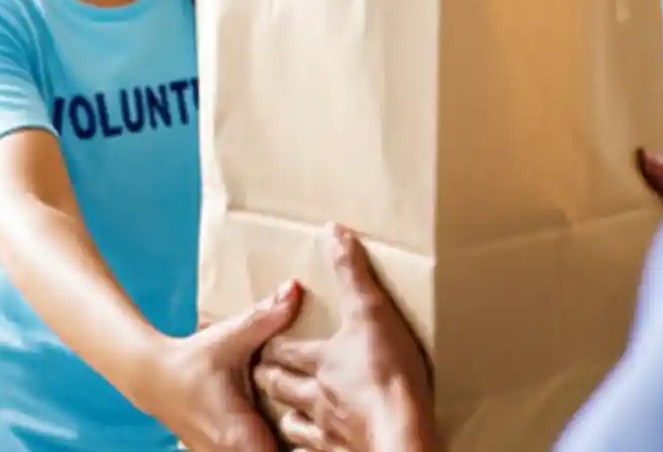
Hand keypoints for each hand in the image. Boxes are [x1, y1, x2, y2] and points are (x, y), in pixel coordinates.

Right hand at [152, 281, 302, 451]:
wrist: (152, 377)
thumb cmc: (192, 360)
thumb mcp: (231, 338)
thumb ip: (266, 317)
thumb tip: (293, 288)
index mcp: (239, 434)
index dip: (305, 444)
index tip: (320, 420)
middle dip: (300, 443)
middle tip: (319, 416)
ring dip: (284, 443)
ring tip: (301, 419)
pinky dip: (269, 444)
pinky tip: (281, 426)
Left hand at [254, 225, 437, 451]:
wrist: (399, 433)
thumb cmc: (385, 372)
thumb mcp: (371, 311)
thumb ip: (351, 273)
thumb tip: (332, 231)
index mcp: (319, 362)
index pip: (283, 350)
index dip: (272, 344)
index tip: (265, 340)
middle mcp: (315, 396)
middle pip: (281, 387)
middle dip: (269, 378)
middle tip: (263, 373)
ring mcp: (326, 430)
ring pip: (294, 424)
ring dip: (287, 416)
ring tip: (286, 413)